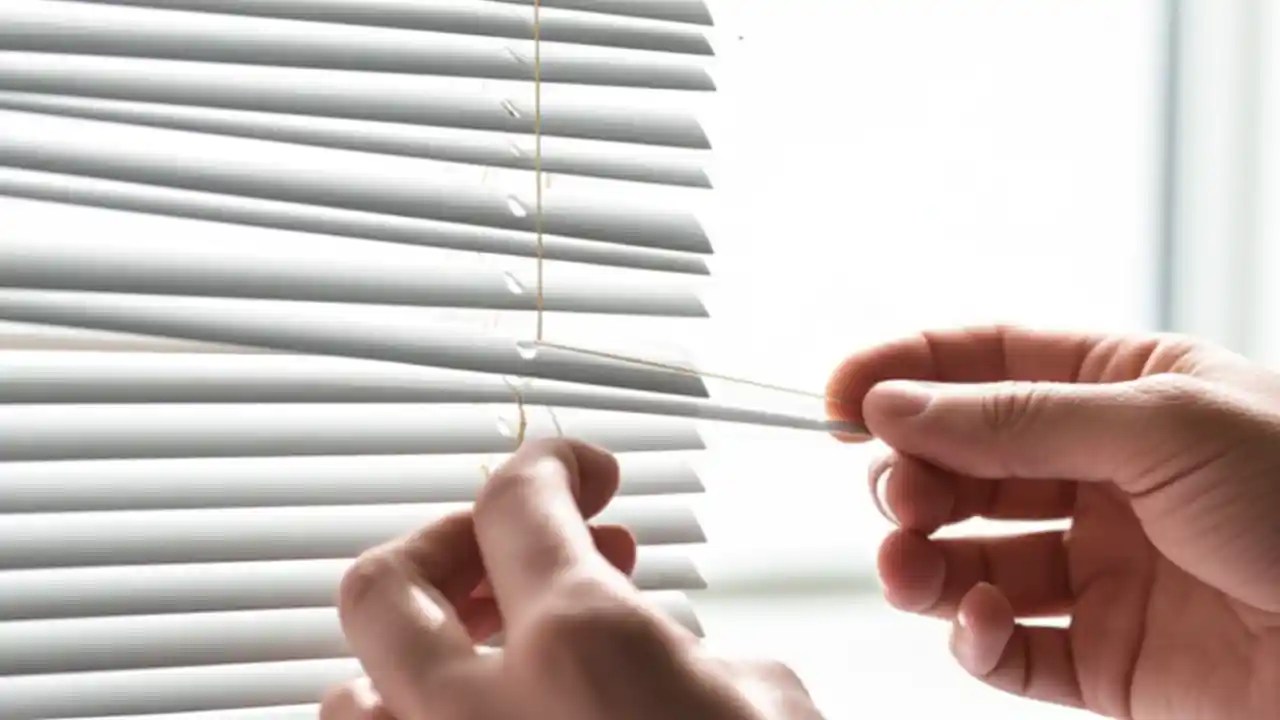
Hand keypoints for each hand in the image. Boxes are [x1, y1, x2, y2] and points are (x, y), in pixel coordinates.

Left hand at [319, 439, 821, 719]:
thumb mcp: (774, 716)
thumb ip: (699, 660)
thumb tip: (669, 654)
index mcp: (579, 650)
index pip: (518, 501)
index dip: (549, 463)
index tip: (574, 468)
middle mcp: (476, 719)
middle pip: (386, 582)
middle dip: (446, 545)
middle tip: (510, 547)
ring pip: (348, 698)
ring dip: (412, 661)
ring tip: (487, 655)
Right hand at [828, 326, 1279, 718]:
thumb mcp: (1159, 427)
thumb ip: (1014, 419)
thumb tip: (891, 402)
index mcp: (1123, 392)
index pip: (986, 364)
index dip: (906, 372)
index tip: (835, 398)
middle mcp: (1102, 476)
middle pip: (963, 463)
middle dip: (912, 476)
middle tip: (899, 496)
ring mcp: (1100, 569)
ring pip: (969, 556)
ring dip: (920, 562)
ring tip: (908, 571)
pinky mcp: (1105, 658)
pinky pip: (1008, 647)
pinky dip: (974, 638)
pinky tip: (980, 624)